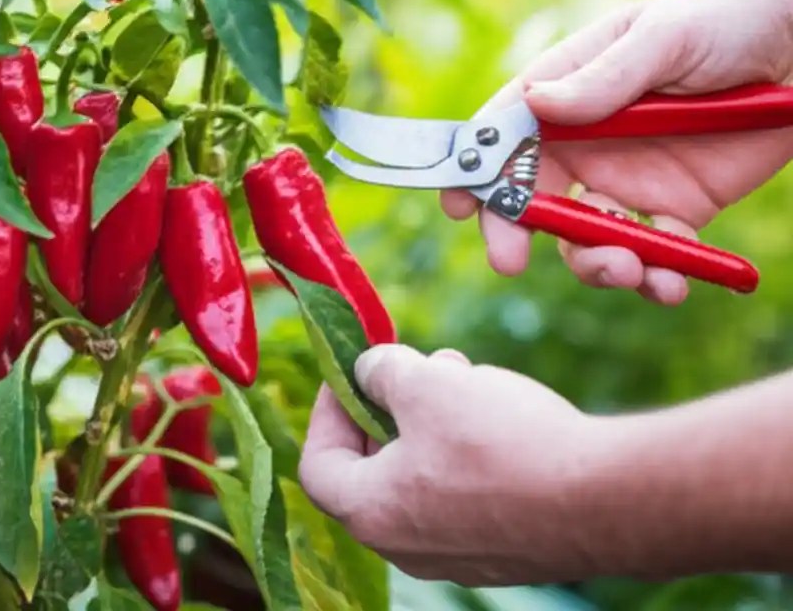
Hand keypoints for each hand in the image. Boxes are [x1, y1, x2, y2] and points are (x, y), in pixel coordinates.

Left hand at [298, 344, 611, 585]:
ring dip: (434, 422)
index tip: (349, 373)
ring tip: (467, 377)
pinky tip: (503, 414)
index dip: (327, 411)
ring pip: (426, 477)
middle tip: (416, 367)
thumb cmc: (500, 443)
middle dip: (391, 407)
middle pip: (375, 468)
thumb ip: (381, 372)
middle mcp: (406, 549)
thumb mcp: (424, 383)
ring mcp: (458, 557)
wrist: (605, 501)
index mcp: (371, 514)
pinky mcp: (506, 552)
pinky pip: (470, 496)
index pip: (319, 465)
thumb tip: (370, 371)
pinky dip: (471, 452)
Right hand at [445, 0, 792, 304]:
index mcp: (570, 90)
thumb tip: (537, 106)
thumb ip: (603, 77)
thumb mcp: (661, 39)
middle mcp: (588, 144)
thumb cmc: (726, 26)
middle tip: (508, 262)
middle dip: (515, 232)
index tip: (459, 204)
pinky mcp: (674, 214)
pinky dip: (658, 277)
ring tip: (629, 269)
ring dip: (596, 263)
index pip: (508, 131)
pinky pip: (652, 257)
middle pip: (530, 196)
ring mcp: (627, 183)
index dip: (476, 167)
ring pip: (585, 239)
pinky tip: (673, 282)